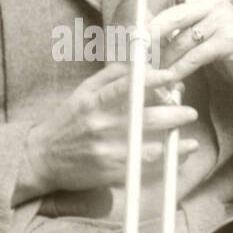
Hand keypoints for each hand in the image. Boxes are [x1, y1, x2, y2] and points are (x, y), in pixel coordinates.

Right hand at [14, 60, 198, 201]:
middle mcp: (99, 124)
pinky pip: (141, 167)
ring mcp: (104, 150)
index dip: (151, 80)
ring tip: (190, 142)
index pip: (125, 87)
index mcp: (93, 102)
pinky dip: (161, 164)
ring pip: (147, 145)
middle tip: (190, 112)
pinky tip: (175, 159)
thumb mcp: (82, 93)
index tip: (171, 76)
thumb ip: (110, 77)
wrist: (41, 157)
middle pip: (143, 118)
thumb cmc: (67, 122)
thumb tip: (140, 62)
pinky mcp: (107, 171)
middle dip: (173, 114)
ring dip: (172, 143)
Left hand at [132, 0, 232, 101]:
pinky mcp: (229, 40)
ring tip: (153, 71)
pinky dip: (179, 70)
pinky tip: (169, 78)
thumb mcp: (199, 22)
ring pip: (181, 41)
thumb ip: (176, 16)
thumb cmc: (223, 39)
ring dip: (164, 60)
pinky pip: (194, 56)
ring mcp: (222, 19)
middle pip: (172, 16)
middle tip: (134, 48)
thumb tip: (144, 16)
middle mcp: (212, 1)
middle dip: (150, 35)